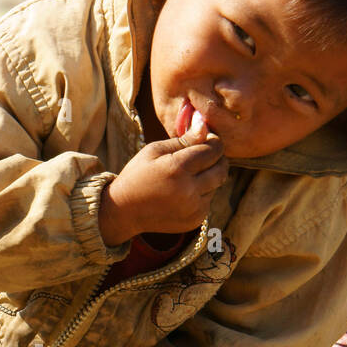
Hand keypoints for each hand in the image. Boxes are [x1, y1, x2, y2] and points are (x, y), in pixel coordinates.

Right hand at [99, 116, 227, 244]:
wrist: (124, 211)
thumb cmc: (138, 175)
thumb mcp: (155, 150)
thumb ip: (183, 140)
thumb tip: (205, 126)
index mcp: (177, 168)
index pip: (214, 150)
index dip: (214, 142)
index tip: (206, 140)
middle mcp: (189, 190)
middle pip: (222, 168)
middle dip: (216, 159)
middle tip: (202, 156)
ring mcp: (194, 208)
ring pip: (217, 184)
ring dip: (208, 177)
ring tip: (187, 176)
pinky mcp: (195, 220)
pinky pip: (209, 200)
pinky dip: (202, 193)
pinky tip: (183, 192)